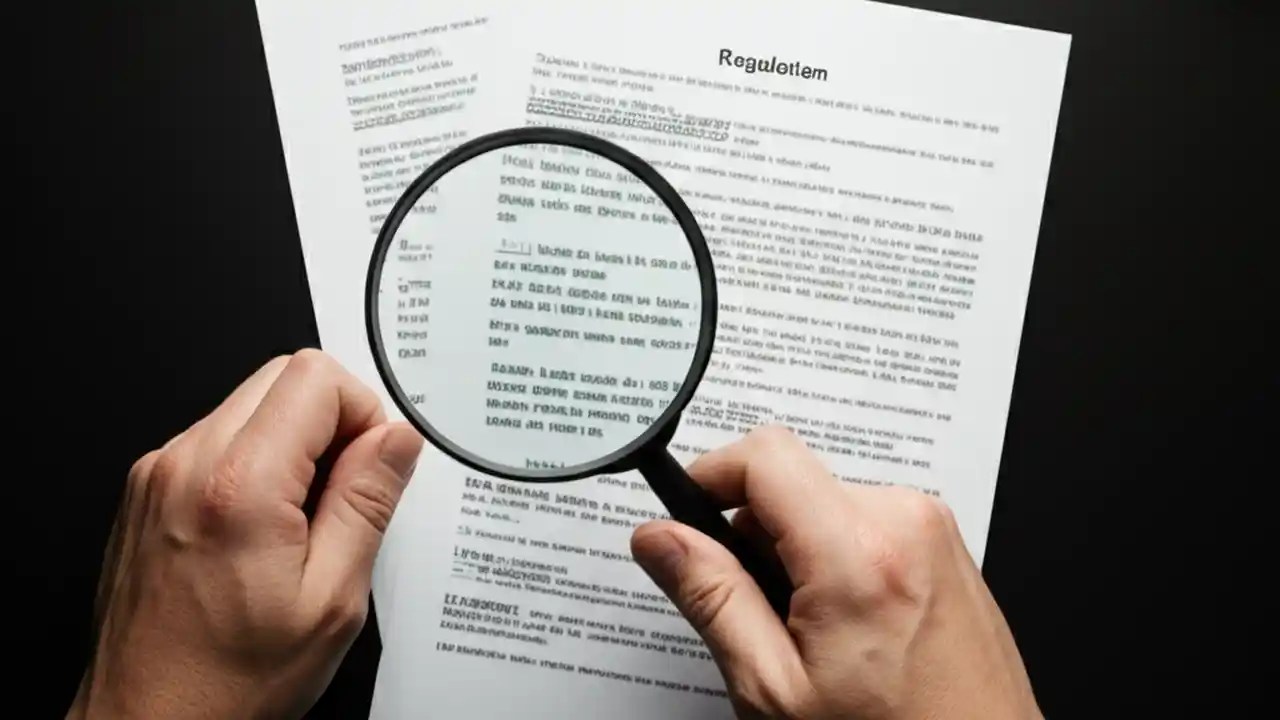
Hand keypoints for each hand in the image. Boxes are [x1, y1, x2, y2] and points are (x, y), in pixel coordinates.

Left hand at [67, 350, 423, 719]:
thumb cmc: (228, 683)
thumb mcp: (331, 600)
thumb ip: (368, 502)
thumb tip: (397, 440)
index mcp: (238, 486)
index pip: (317, 378)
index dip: (363, 414)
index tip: (371, 468)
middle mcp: (186, 465)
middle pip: (282, 376)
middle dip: (331, 421)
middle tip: (342, 494)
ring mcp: (157, 475)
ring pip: (250, 405)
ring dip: (292, 444)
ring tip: (300, 527)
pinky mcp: (146, 491)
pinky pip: (218, 441)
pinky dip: (255, 465)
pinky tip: (264, 534)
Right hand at [630, 426, 1040, 719]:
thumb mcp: (775, 688)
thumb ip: (712, 598)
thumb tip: (659, 539)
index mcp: (859, 552)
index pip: (764, 454)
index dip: (709, 475)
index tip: (685, 516)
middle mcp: (907, 521)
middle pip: (791, 480)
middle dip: (753, 534)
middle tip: (753, 611)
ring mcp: (933, 530)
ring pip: (823, 502)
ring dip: (795, 551)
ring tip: (809, 632)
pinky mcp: (944, 546)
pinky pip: (863, 523)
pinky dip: (834, 559)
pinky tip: (846, 627)